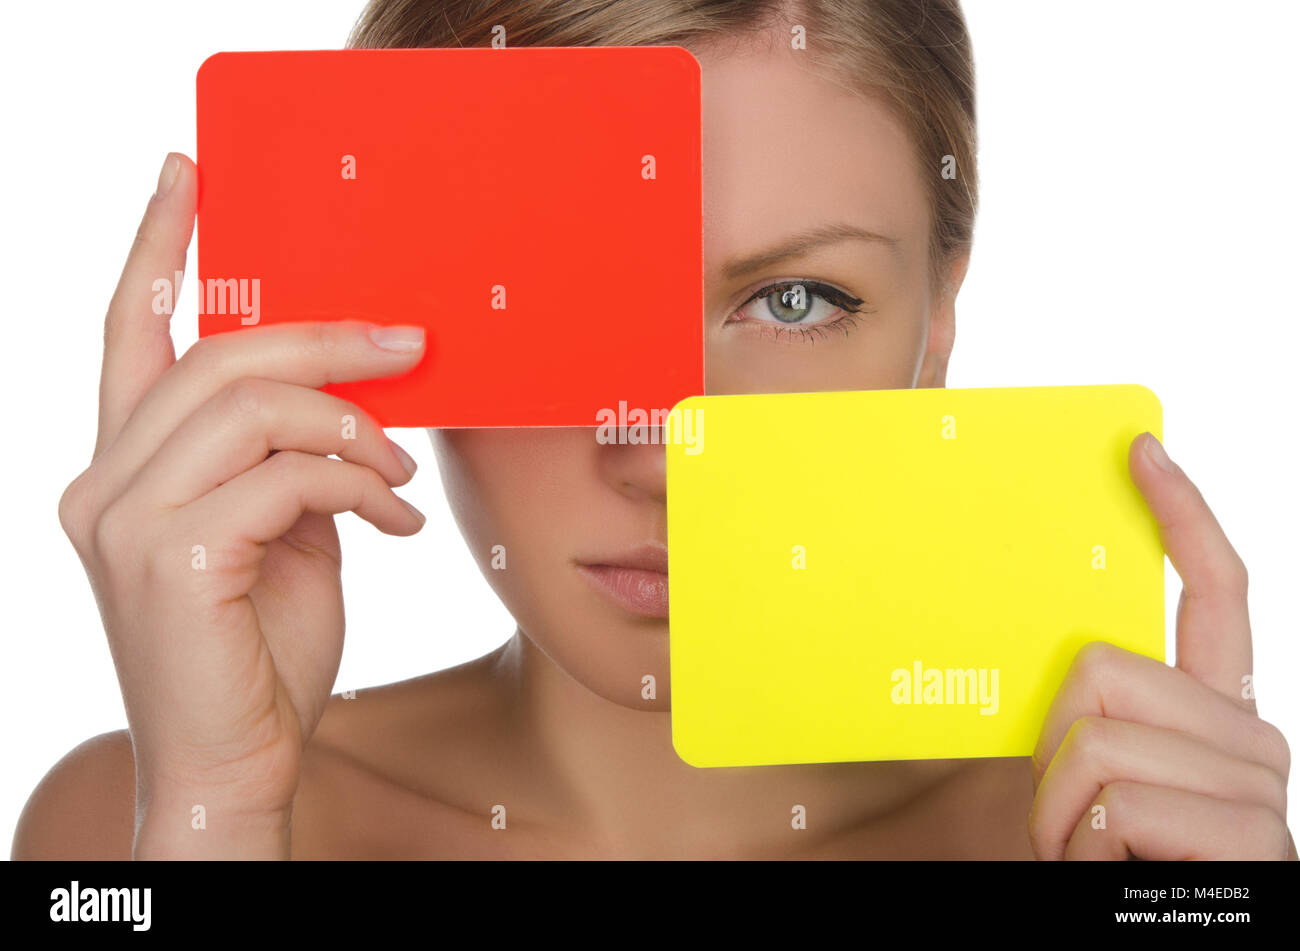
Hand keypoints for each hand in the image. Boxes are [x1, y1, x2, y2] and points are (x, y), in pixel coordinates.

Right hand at [57, 153, 427, 856]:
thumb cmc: (261, 651)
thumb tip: (353, 401)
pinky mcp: (171, 556)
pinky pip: (288, 474)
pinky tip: (394, 517)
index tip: (188, 175)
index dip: (157, 247)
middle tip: (408, 340)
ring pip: (252, 404)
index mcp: (123, 468)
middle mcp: (103, 483)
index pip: (131, 333)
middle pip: (217, 356)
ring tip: (401, 461)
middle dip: (324, 338)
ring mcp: (125, 519)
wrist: (241, 763)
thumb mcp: (282, 535)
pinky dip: (359, 482)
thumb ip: (290, 462)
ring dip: (351, 420)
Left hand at [1028, 432, 1293, 858]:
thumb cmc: (1077, 864)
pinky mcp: (1251, 846)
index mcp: (1210, 715)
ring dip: (1057, 812)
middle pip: (1105, 668)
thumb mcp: (1071, 776)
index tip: (1140, 448)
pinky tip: (1110, 877)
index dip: (1180, 514)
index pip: (1216, 593)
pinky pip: (1123, 798)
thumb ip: (1080, 704)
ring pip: (1101, 735)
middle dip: (1050, 749)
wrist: (1107, 934)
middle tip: (1065, 817)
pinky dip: (1083, 844)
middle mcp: (1250, 744)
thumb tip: (1040, 625)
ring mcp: (1257, 795)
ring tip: (1082, 858)